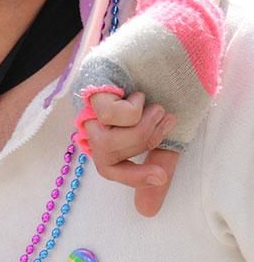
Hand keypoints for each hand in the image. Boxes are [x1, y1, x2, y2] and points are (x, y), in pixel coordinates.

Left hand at [81, 91, 177, 216]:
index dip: (133, 177)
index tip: (160, 173)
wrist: (174, 50)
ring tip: (153, 106)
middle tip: (161, 118)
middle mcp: (92, 120)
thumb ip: (155, 169)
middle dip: (143, 142)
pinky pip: (107, 116)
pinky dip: (131, 108)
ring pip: (107, 141)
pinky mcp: (89, 83)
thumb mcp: (163, 137)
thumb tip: (146, 212)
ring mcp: (87, 102)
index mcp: (107, 133)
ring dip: (141, 127)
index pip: (108, 169)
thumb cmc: (164, 92)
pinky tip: (135, 93)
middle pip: (108, 157)